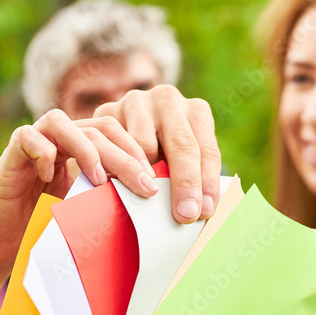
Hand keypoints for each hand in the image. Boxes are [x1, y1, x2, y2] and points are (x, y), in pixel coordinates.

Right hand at [0, 109, 157, 276]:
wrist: (2, 251)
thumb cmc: (45, 233)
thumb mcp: (87, 212)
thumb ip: (110, 197)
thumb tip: (153, 200)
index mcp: (76, 150)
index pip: (111, 132)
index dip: (134, 150)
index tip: (153, 182)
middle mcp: (55, 142)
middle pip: (93, 127)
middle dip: (123, 154)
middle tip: (142, 184)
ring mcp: (30, 148)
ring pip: (58, 120)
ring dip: (85, 148)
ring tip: (99, 180)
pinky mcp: (7, 160)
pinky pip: (26, 137)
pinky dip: (43, 153)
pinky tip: (52, 178)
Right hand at [94, 84, 222, 221]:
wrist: (117, 130)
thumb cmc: (158, 153)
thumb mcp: (180, 158)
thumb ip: (192, 175)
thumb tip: (202, 209)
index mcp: (195, 110)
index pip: (207, 149)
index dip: (207, 181)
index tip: (205, 211)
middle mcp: (168, 100)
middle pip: (181, 144)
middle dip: (185, 183)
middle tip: (185, 214)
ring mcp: (137, 102)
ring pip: (145, 147)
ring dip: (147, 176)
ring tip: (148, 197)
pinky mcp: (108, 111)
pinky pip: (114, 146)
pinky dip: (116, 169)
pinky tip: (116, 184)